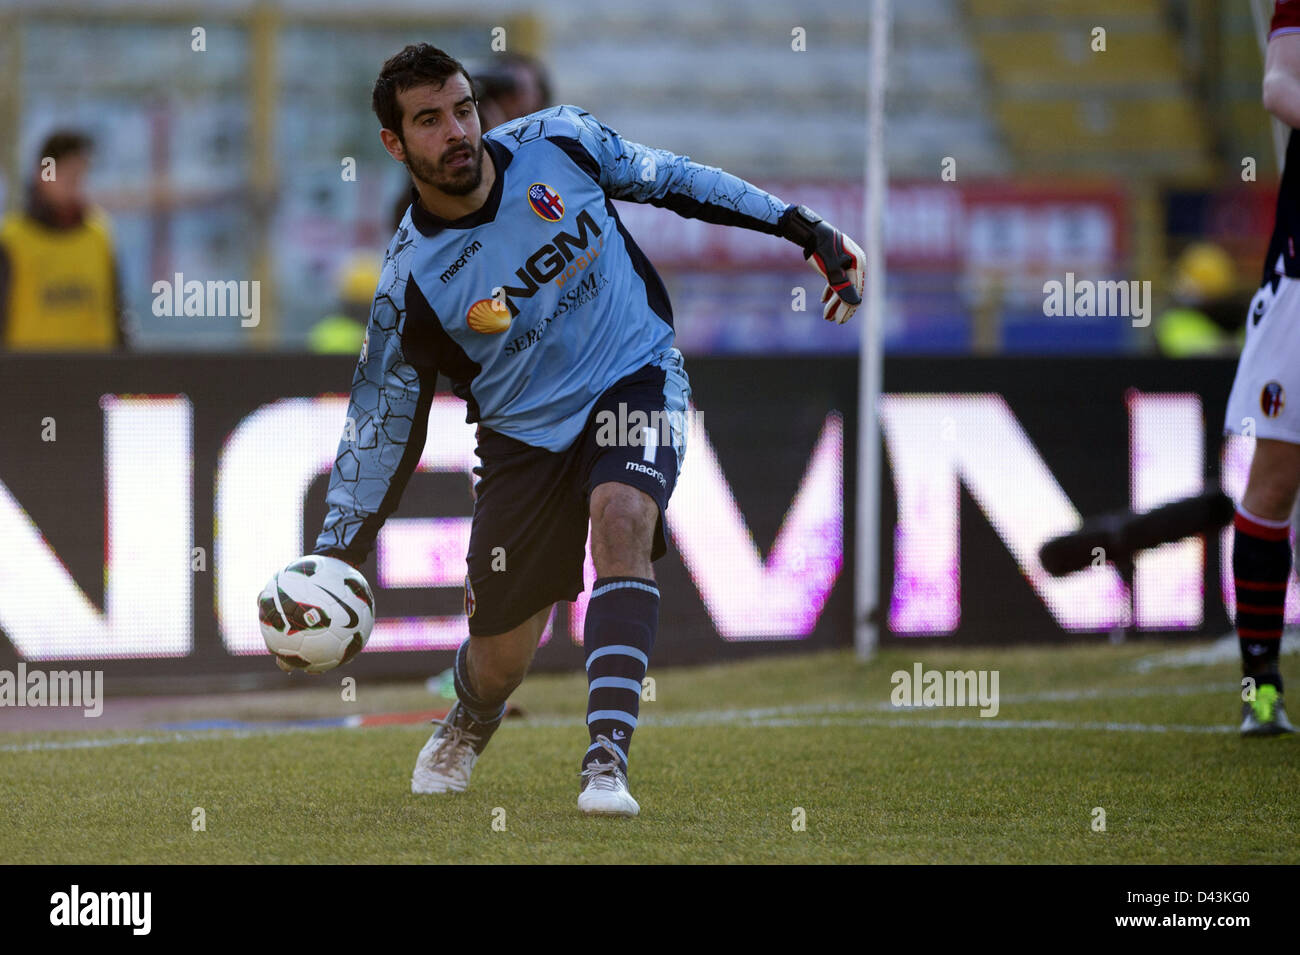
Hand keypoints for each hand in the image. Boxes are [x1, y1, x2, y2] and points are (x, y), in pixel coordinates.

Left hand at [780, 205, 864, 324]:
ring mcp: (846, 262)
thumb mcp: (832, 270)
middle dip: (840, 307)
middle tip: (831, 320)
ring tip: (825, 315)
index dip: (848, 308)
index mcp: (859, 264)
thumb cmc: (821, 249)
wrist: (809, 231)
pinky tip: (823, 300)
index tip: (839, 321)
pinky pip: (836, 279)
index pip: (856, 292)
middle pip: (850, 290)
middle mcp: (855, 263)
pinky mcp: (836, 261)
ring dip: (834, 301)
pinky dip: (830, 290)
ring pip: (842, 286)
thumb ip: (843, 287)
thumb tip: (855, 305)